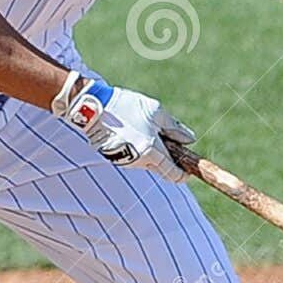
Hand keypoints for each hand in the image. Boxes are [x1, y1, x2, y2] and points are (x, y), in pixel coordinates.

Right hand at [51, 73, 194, 183]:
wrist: (93, 109)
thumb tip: (190, 140)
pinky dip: (137, 148)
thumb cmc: (126, 107)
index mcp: (152, 151)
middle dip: (166, 157)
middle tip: (166, 138)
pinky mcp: (114, 158)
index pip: (172, 173)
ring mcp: (125, 161)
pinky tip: (130, 131)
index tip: (187, 171)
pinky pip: (133, 157)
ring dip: (151, 151)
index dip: (182, 175)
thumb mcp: (156, 111)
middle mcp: (139, 161)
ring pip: (146, 162)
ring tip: (143, 127)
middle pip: (160, 167)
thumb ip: (175, 128)